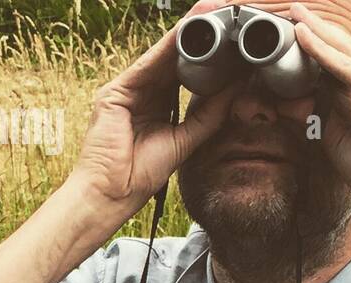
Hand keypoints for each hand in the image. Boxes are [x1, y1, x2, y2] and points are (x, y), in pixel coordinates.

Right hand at [70, 0, 241, 218]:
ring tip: (220, 8)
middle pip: (177, 57)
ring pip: (164, 53)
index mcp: (158, 107)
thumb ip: (210, 113)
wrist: (110, 196)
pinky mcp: (116, 92)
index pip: (188, 72)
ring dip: (192, 31)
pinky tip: (193, 24)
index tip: (240, 39)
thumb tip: (238, 85)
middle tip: (235, 13)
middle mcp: (142, 94)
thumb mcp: (185, 140)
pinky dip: (172, 42)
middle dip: (205, 36)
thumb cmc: (139, 177)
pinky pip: (149, 61)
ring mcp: (128, 91)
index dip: (213, 55)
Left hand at [289, 3, 350, 196]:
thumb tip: (294, 95)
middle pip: (346, 47)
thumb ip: (320, 109)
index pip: (341, 57)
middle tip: (295, 8)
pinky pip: (349, 70)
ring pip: (348, 51)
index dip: (319, 41)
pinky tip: (308, 40)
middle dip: (320, 27)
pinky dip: (326, 55)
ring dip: (321, 34)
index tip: (297, 27)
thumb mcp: (333, 132)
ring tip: (298, 17)